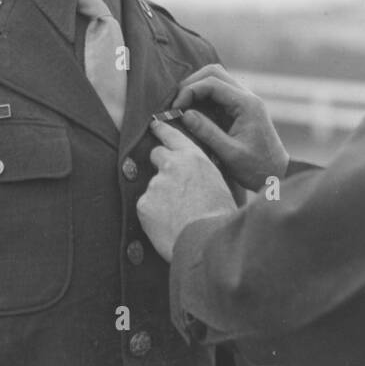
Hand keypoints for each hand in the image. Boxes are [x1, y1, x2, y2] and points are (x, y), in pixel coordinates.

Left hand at [136, 119, 237, 262]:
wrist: (207, 240)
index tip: (154, 125)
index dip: (162, 129)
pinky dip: (153, 214)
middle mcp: (171, 165)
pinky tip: (168, 224)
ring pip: (154, 186)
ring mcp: (155, 184)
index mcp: (193, 158)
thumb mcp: (219, 184)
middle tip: (172, 185)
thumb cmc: (220, 215)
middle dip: (161, 166)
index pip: (172, 136)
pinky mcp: (144, 204)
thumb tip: (197, 175)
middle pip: (156, 155)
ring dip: (160, 196)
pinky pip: (146, 206)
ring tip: (177, 214)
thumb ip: (202, 172)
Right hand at [171, 64, 289, 191]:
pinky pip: (219, 93)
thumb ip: (207, 133)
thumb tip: (185, 114)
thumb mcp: (230, 154)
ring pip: (216, 79)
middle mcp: (247, 97)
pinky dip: (203, 97)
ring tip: (181, 107)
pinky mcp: (240, 108)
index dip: (190, 90)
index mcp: (246, 104)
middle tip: (176, 104)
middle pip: (214, 72)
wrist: (277, 174)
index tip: (175, 108)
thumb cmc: (256, 168)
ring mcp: (244, 101)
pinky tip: (193, 112)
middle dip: (191, 84)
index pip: (212, 83)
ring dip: (197, 89)